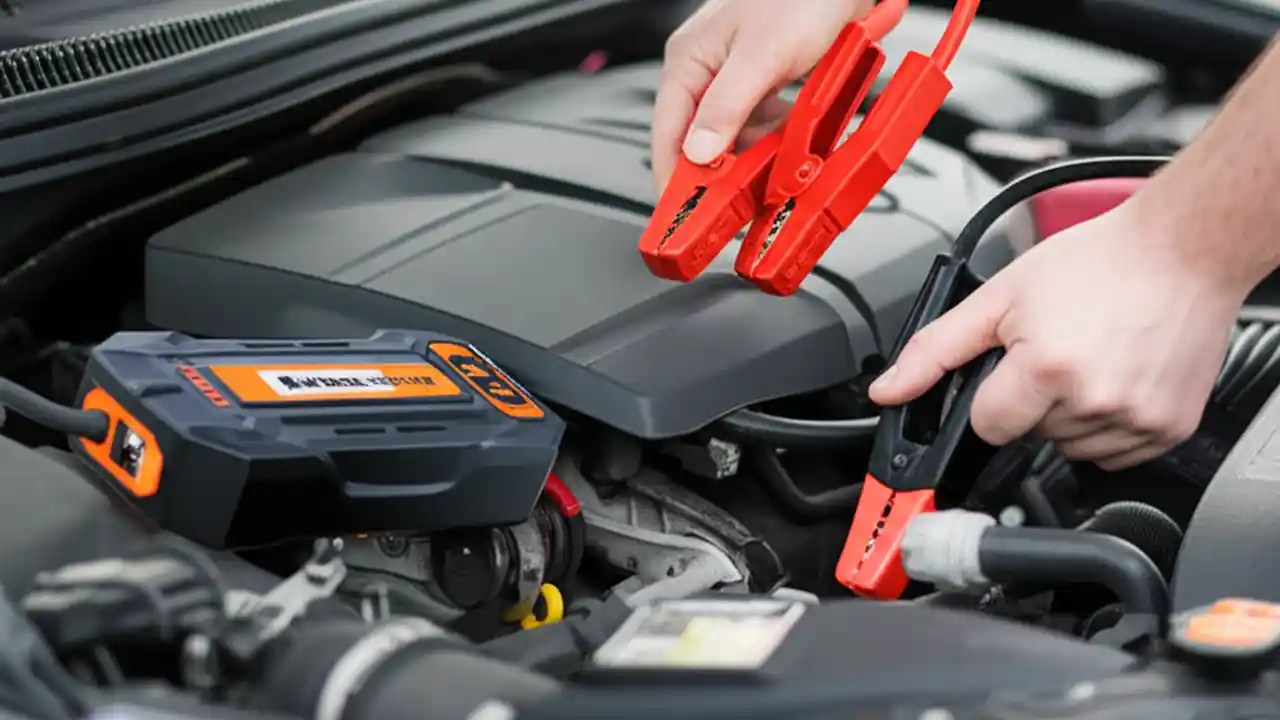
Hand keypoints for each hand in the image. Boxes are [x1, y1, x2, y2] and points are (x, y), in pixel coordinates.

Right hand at [651, 0, 873, 190]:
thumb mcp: (762, 56)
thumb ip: (728, 107)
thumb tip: (700, 154)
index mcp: (690, 61)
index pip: (668, 134)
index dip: (674, 179)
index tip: (683, 217)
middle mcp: (708, 70)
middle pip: (701, 141)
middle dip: (720, 174)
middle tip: (734, 205)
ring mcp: (738, 76)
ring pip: (735, 136)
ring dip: (754, 158)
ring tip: (773, 173)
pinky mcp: (767, 79)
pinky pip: (762, 124)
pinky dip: (776, 140)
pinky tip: (792, 145)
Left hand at [868, 203, 1247, 470]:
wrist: (1183, 250)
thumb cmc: (1099, 263)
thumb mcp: (1000, 296)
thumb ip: (934, 350)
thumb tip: (888, 391)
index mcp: (1047, 369)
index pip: (986, 426)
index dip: (990, 397)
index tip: (1011, 371)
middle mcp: (1093, 401)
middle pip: (1029, 434)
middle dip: (1032, 399)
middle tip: (1058, 350)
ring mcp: (1136, 420)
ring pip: (1070, 447)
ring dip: (1069, 414)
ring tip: (1089, 359)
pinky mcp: (1169, 430)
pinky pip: (1115, 454)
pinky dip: (1107, 425)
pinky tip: (1115, 378)